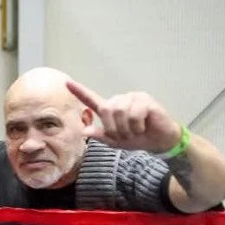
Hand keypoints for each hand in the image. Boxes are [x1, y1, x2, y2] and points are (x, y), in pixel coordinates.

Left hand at [66, 80, 181, 152]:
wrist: (158, 141)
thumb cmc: (137, 138)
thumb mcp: (115, 141)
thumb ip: (101, 135)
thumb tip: (85, 131)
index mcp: (109, 109)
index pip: (91, 99)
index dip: (79, 91)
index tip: (66, 83)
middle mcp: (119, 100)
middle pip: (106, 110)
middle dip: (114, 128)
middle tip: (125, 135)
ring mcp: (132, 97)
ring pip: (120, 112)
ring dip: (126, 128)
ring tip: (135, 131)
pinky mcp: (145, 99)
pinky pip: (134, 113)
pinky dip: (137, 126)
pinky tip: (144, 126)